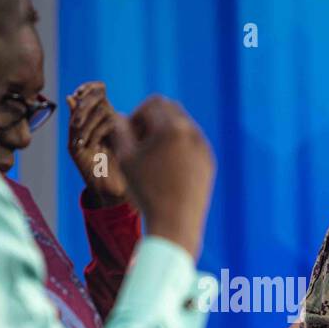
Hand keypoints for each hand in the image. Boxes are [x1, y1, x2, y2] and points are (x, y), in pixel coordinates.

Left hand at [66, 81, 129, 205]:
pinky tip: (90, 146)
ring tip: (80, 142)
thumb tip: (70, 96)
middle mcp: (111, 116)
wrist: (107, 189)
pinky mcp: (128, 134)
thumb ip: (73, 122)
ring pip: (103, 108)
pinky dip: (95, 132)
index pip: (96, 89)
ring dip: (86, 123)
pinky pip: (110, 122)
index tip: (77, 94)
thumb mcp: (75, 144)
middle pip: (99, 94)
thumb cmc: (90, 168)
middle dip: (83, 105)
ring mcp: (121, 124)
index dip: (87, 87)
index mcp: (98, 117)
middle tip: (75, 125)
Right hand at [106, 95, 213, 259]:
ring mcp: (203, 147)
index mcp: (172, 127)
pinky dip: (178, 147)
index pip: (153, 103)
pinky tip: (166, 169)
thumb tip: (119, 116)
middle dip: (153, 120)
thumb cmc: (146, 191)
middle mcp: (192, 132)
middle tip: (140, 143)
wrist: (176, 224)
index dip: (137, 115)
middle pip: (170, 109)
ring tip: (152, 158)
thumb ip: (119, 131)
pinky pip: (192, 143)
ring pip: (182, 126)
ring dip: (165, 133)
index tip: (130, 136)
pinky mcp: (208, 161)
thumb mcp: (125, 159)